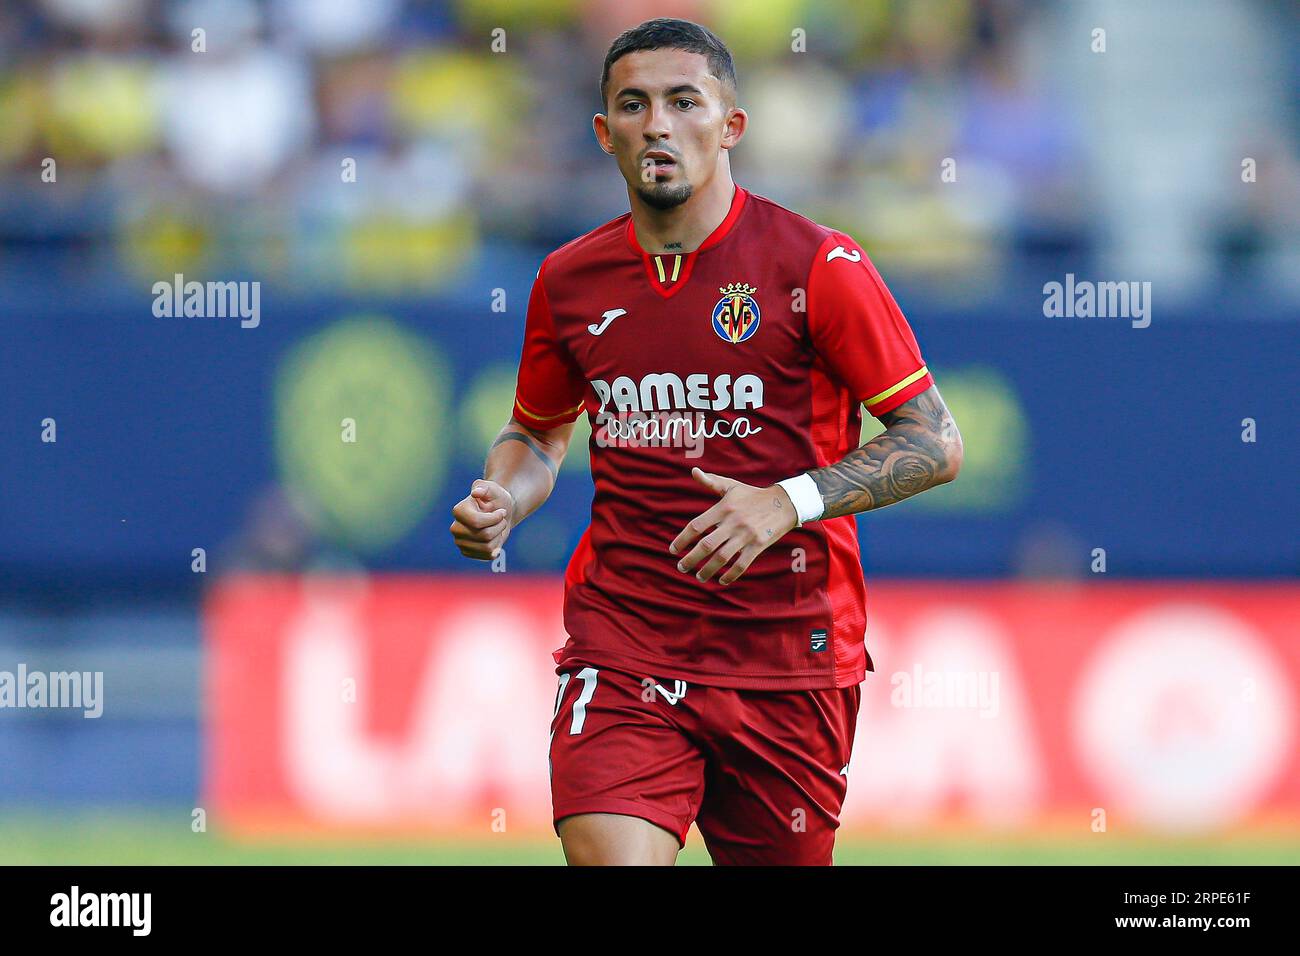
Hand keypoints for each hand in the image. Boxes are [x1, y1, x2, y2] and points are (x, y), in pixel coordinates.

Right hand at [450, 480, 514, 559]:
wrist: (499, 512)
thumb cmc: (496, 498)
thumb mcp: (493, 489)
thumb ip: (485, 487)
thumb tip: (476, 492)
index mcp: (459, 511)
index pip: (477, 522)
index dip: (494, 519)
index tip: (502, 512)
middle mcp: (455, 528)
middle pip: (484, 535)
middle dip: (498, 527)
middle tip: (500, 519)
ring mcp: (460, 542)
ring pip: (487, 547)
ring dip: (498, 536)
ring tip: (497, 527)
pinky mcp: (467, 553)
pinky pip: (488, 556)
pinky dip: (496, 547)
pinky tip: (494, 538)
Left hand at [669, 467, 798, 584]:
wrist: (784, 503)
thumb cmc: (752, 495)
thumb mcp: (731, 486)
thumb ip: (711, 482)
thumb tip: (693, 471)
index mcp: (723, 508)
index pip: (697, 526)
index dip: (682, 539)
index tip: (673, 550)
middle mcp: (733, 522)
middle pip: (707, 545)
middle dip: (691, 559)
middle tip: (681, 567)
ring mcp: (746, 535)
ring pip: (722, 557)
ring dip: (708, 570)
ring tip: (699, 577)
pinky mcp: (758, 545)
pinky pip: (742, 564)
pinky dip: (731, 574)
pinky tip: (722, 580)